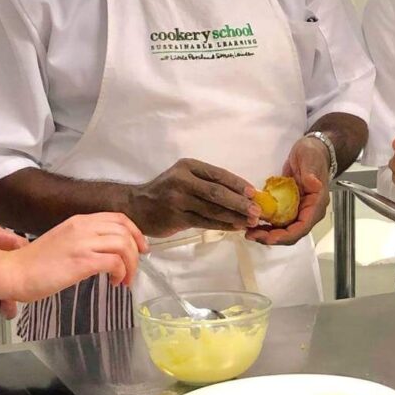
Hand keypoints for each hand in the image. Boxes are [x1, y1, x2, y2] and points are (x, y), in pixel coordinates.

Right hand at [0, 212, 145, 302]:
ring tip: (124, 279)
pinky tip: (114, 282)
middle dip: (136, 250)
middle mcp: (82, 227)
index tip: (140, 247)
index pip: (117, 217)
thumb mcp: (62, 242)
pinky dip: (120, 272)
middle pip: (125, 230)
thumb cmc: (34, 264)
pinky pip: (114, 261)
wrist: (13, 273)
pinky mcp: (82, 261)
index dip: (135, 231)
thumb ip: (82, 241)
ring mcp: (82, 243)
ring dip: (131, 263)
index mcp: (78, 221)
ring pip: (123, 244)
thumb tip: (103, 252)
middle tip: (135, 267)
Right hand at [130, 160, 261, 235]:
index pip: (219, 174)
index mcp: (188, 166)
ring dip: (234, 216)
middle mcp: (183, 181)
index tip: (254, 194)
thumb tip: (242, 193)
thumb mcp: (184, 177)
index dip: (239, 184)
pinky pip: (205, 222)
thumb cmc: (166, 191)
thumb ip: (207, 181)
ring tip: (250, 221)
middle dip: (240, 203)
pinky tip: (235, 228)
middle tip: (257, 211)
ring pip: (213, 210)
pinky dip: (222, 225)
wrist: (137, 206)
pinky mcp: (177, 218)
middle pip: (218, 193)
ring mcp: (178, 200)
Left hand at [247, 136, 330, 245]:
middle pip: (292, 233)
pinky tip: (253, 223)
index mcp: (317, 203)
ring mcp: (299, 210)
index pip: (303, 226)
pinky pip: (278, 222)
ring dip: (267, 234)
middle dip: (272, 238)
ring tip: (249, 232)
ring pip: (284, 230)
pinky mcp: (290, 208)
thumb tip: (314, 184)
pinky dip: (266, 226)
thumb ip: (311, 172)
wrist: (312, 150)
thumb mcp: (310, 159)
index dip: (286, 235)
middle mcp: (309, 211)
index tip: (270, 237)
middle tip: (252, 235)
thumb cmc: (313, 153)